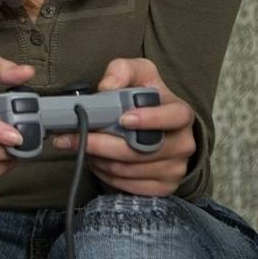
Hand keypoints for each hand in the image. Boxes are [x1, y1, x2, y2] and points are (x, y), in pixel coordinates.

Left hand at [52, 57, 195, 196]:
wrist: (158, 126)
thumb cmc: (146, 97)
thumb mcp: (137, 73)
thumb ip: (122, 71)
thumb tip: (107, 87)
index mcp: (181, 114)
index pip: (174, 117)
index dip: (150, 120)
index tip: (123, 119)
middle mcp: (183, 143)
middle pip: (142, 151)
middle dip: (103, 145)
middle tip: (74, 138)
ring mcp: (176, 168)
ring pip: (130, 170)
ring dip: (100, 160)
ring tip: (81, 147)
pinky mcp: (165, 187)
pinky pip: (130, 187)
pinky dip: (107, 176)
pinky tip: (96, 162)